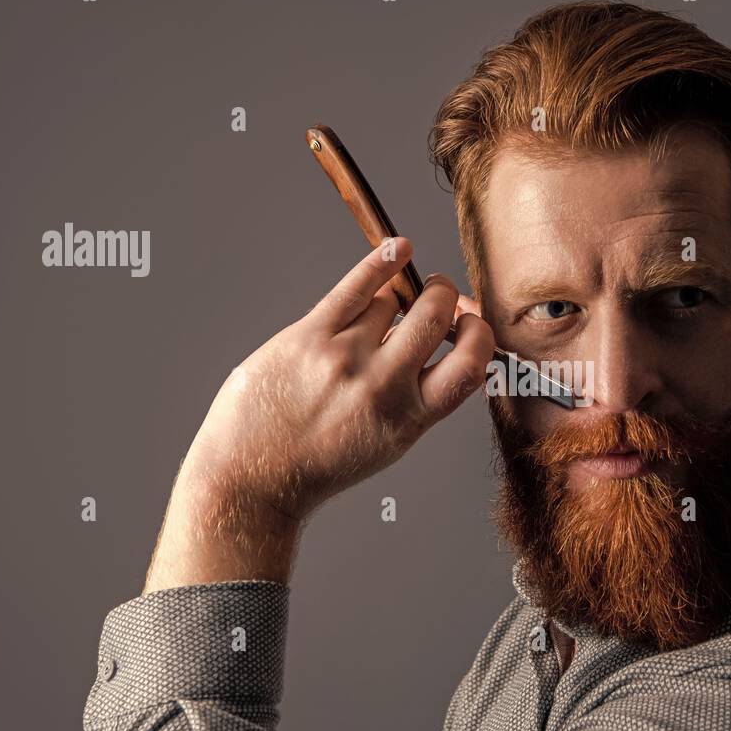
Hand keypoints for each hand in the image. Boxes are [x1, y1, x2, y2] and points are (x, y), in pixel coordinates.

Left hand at [143, 237, 494, 592]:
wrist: (251, 480)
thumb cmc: (315, 466)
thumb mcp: (385, 444)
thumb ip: (415, 399)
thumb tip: (440, 345)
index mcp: (410, 418)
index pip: (471, 364)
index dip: (479, 334)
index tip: (471, 324)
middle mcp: (383, 385)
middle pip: (435, 315)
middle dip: (444, 296)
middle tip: (437, 294)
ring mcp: (346, 358)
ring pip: (390, 301)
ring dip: (392, 300)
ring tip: (379, 313)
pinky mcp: (309, 338)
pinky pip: (355, 287)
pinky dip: (382, 263)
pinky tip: (397, 250)